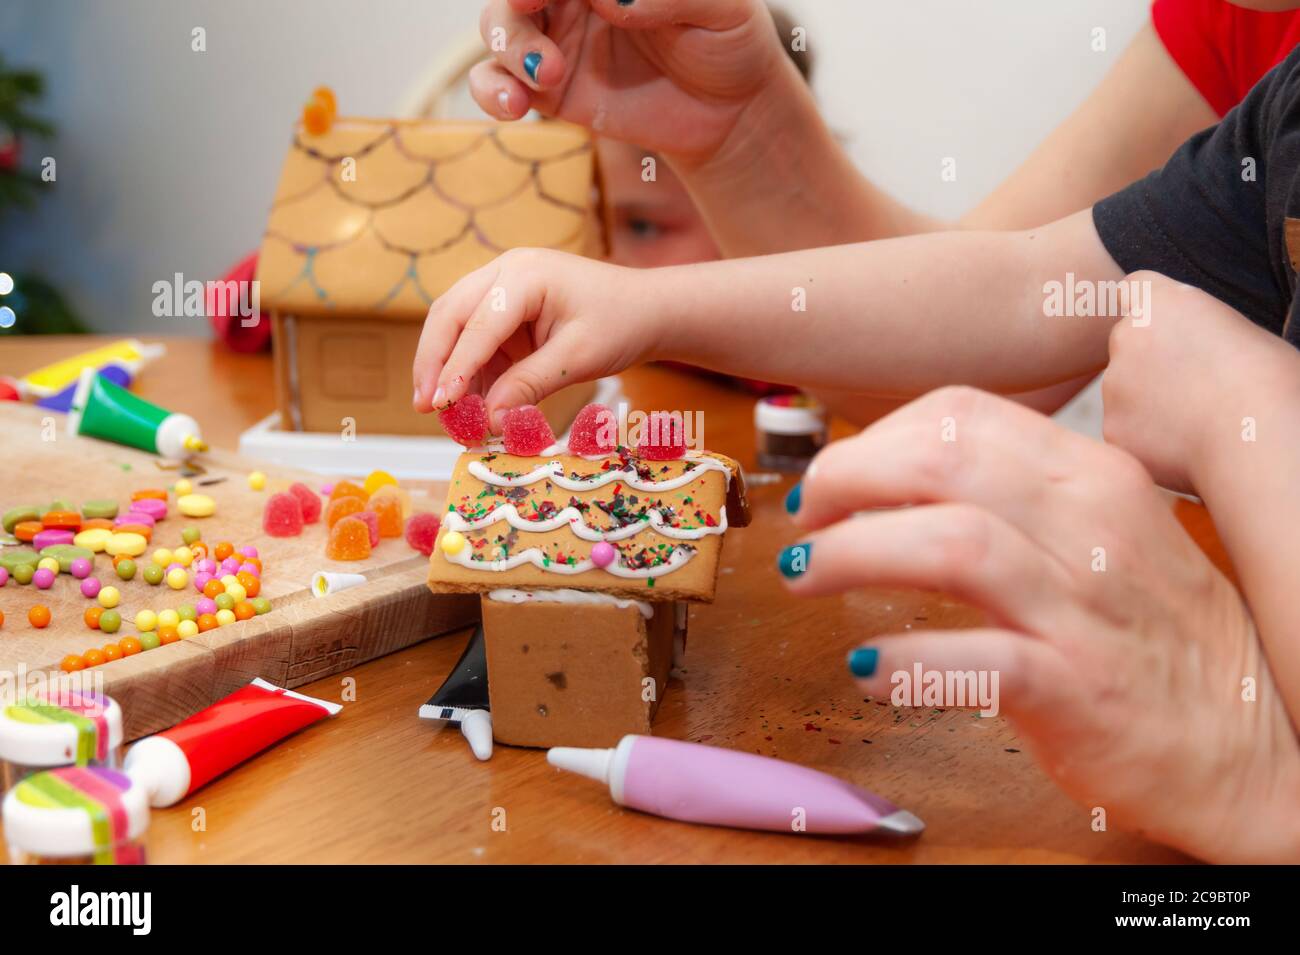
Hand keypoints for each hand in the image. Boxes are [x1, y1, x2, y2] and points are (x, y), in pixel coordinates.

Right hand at [412, 248, 650, 425]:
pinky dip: (468, 370)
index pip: (477, 324)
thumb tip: (489, 420)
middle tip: (425, 407)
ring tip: (444, 414)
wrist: (647, 310)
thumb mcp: (578, 359)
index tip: (440, 404)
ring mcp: (501, 286)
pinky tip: (468, 403)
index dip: (455, 366)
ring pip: (453, 325)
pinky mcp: (505, 310)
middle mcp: (505, 271)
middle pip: (449, 315)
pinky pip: (474, 339)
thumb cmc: (620, 325)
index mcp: (526, 274)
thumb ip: (530, 385)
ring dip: (445, 368)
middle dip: (433, 362)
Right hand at [471, 0, 788, 163]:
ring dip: (509, 47)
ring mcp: (555, 41)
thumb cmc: (729, 41)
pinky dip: (491, 90)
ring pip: (500, 27)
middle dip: (518, 2)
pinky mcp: (549, 92)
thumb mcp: (721, 8)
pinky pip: (497, 83)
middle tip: (534, 18)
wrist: (731, 111)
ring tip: (546, 75)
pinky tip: (514, 105)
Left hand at [780, 387, 1299, 861]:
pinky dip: (907, 659)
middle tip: (806, 517)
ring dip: (854, 552)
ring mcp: (1084, 607)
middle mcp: (1090, 525)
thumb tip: (897, 477)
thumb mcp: (1101, 534)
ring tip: (804, 573)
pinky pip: (978, 660)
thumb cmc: (1156, 635)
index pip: (963, 414)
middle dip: (849, 477)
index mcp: (1092, 476)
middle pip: (943, 460)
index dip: (877, 437)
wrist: (1252, 742)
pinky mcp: (1078, 689)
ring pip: (950, 544)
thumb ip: (1012, 497)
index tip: (836, 476)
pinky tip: (865, 667)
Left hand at [1102, 271, 1297, 493]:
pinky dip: (1147, 438)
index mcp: (1160, 303)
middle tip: (1193, 383)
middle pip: (1128, 343)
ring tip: (1197, 416)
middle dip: (1150, 361)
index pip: (1134, 289)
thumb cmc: (1266, 379)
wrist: (1256, 434)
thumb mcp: (1238, 330)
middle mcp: (1126, 337)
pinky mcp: (1112, 427)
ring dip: (1147, 401)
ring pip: (1124, 390)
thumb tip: (1190, 343)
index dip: (1148, 309)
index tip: (1166, 327)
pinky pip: (1126, 429)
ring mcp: (1114, 384)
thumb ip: (1197, 328)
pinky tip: (1184, 443)